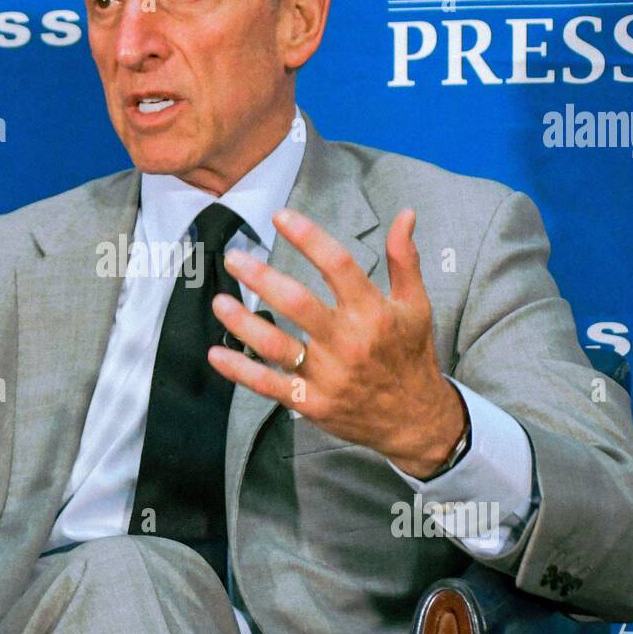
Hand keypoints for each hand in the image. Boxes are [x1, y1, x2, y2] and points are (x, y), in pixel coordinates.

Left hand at [207, 206, 465, 479]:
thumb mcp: (416, 306)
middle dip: (261, 277)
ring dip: (243, 323)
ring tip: (219, 301)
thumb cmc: (411, 356)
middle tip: (234, 257)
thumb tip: (405, 213)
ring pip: (276, 346)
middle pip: (297, 303)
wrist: (415, 420)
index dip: (308, 237)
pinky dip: (240, 371)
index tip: (280, 216)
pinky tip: (216, 354)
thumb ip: (404, 259)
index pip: (338, 265)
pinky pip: (269, 385)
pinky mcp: (311, 402)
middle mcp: (348, 342)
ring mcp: (327, 375)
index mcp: (373, 313)